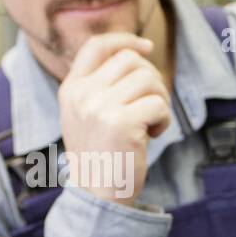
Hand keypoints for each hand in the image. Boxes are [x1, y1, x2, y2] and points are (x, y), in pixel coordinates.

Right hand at [56, 33, 170, 204]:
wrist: (98, 196)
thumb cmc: (102, 156)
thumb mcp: (87, 115)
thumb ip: (99, 86)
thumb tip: (135, 52)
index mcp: (71, 89)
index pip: (96, 46)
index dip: (125, 40)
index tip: (147, 46)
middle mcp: (81, 94)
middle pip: (130, 60)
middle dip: (151, 79)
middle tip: (151, 106)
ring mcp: (99, 107)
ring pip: (148, 79)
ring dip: (160, 100)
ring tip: (151, 123)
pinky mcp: (121, 123)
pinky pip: (158, 104)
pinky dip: (164, 120)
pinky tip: (152, 136)